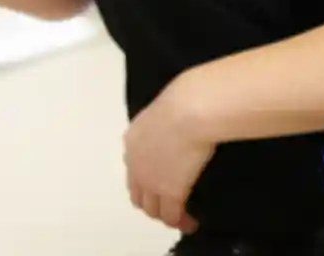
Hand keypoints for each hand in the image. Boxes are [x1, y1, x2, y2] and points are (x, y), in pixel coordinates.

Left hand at [123, 74, 215, 233]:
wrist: (190, 111)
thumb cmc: (183, 100)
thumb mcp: (165, 109)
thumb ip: (165, 122)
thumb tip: (179, 121)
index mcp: (133, 140)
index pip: (134, 167)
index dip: (144, 177)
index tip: (158, 180)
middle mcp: (136, 163)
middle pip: (137, 192)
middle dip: (150, 201)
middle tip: (165, 204)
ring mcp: (151, 180)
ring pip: (152, 208)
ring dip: (164, 215)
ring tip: (178, 218)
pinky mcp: (170, 192)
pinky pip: (172, 216)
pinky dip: (181, 222)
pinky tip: (190, 223)